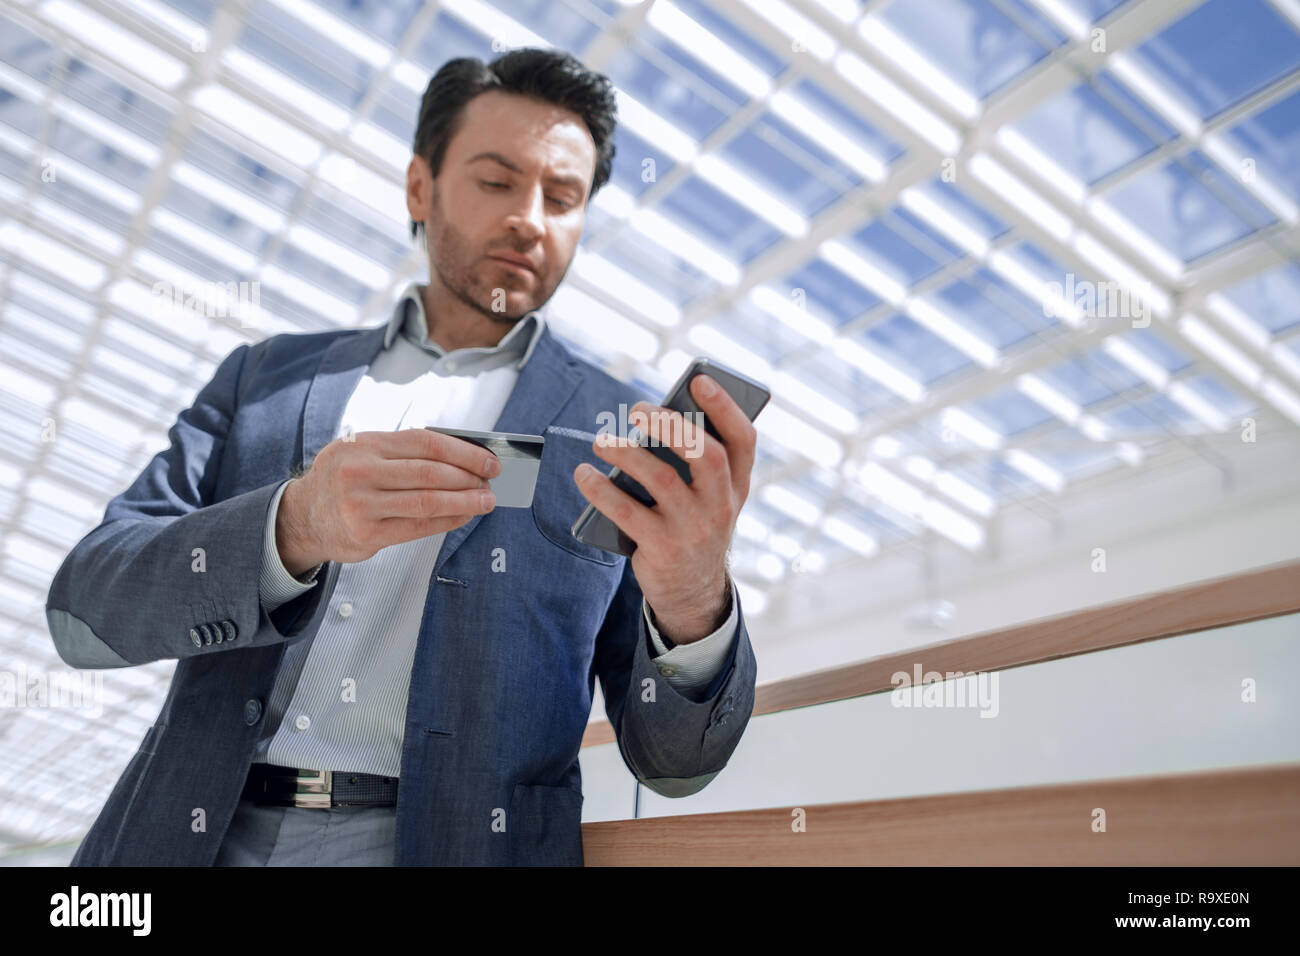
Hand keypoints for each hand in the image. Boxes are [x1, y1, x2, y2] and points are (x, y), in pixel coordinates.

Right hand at [276, 429, 499, 575]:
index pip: (426, 443)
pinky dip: (446, 521)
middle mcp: (361, 472)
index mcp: (365, 444)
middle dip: (468, 478)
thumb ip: (402, 451)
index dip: (463, 452)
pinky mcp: (367, 534)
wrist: (302, 516)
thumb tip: (459, 454)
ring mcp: (362, 505)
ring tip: (484, 501)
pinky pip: (417, 527)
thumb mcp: (361, 451)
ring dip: (464, 502)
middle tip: (490, 482)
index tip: (488, 460)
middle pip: (430, 473)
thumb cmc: (341, 480)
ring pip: (427, 502)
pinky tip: (462, 516)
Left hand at [575, 375, 756, 642]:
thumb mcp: (708, 499)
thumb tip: (649, 423)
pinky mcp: (663, 549)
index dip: (725, 407)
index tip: (699, 382)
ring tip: (600, 441)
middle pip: (704, 454)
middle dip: (669, 424)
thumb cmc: (694, 527)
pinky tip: (585, 474)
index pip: (743, 440)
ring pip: (661, 481)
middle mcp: (721, 505)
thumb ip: (691, 465)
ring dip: (626, 454)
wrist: (694, 593)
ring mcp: (694, 529)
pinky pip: (627, 513)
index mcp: (737, 485)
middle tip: (635, 408)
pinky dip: (601, 490)